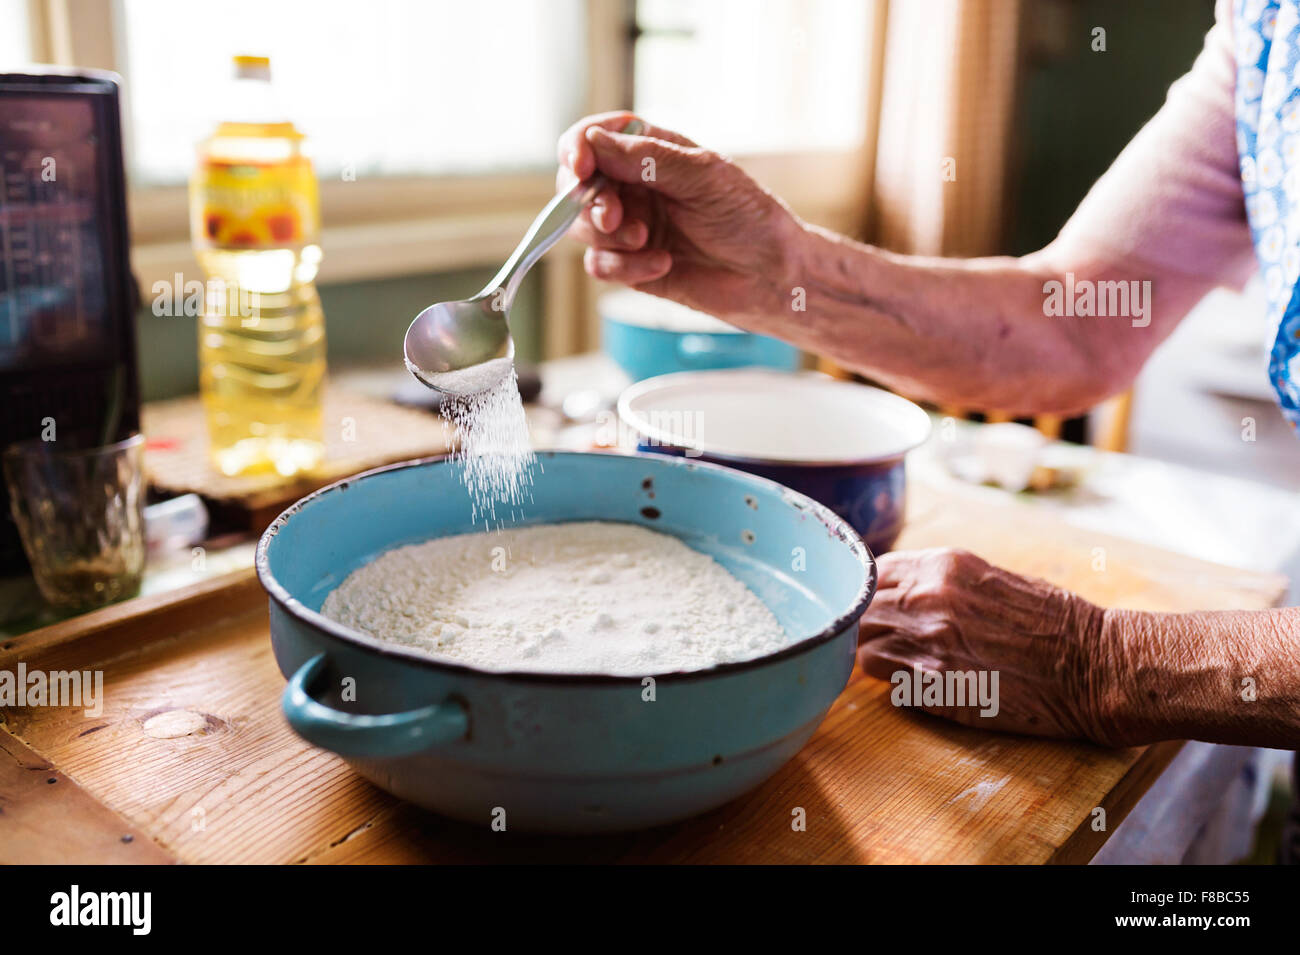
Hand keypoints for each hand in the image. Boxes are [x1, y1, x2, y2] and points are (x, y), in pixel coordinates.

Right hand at [556, 111, 803, 323]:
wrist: (770, 275)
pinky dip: (624, 267)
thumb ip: (646, 159)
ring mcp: (629, 226)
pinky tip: (662, 265)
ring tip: (647, 241)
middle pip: (575, 184)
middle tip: (612, 217)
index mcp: (649, 152)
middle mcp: (633, 186)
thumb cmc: (748, 217)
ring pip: (581, 226)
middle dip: (588, 200)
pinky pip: (599, 265)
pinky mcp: (631, 266)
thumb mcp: (702, 176)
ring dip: (607, 236)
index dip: (577, 147)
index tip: (580, 165)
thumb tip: (592, 142)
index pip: (594, 137)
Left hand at [857, 548, 1122, 743]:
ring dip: (877, 657)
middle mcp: (928, 597)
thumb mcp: (990, 578)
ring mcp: (927, 641)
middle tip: (887, 640)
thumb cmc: (1052, 623)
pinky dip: (896, 684)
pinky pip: (887, 682)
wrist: (1093, 664)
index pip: (873, 572)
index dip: (871, 592)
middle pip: (860, 610)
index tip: (877, 606)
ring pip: (864, 647)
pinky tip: (922, 683)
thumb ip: (940, 581)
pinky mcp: (934, 683)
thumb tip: (899, 591)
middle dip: (867, 625)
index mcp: (944, 566)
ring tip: (906, 664)